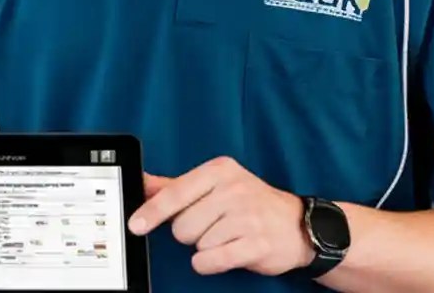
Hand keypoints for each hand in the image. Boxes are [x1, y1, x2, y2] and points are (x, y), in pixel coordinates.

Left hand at [129, 157, 312, 277]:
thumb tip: (141, 182)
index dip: (152, 212)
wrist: (297, 225)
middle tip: (213, 226)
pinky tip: (224, 253)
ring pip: (197, 245)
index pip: (175, 193)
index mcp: (219, 170)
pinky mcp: (257, 244)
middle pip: (182, 225)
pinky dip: (210, 263)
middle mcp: (233, 189)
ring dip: (206, 247)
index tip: (136, 225)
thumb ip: (175, 185)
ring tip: (227, 237)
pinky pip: (212, 260)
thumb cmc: (249, 203)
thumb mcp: (214, 184)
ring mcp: (247, 217)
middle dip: (191, 233)